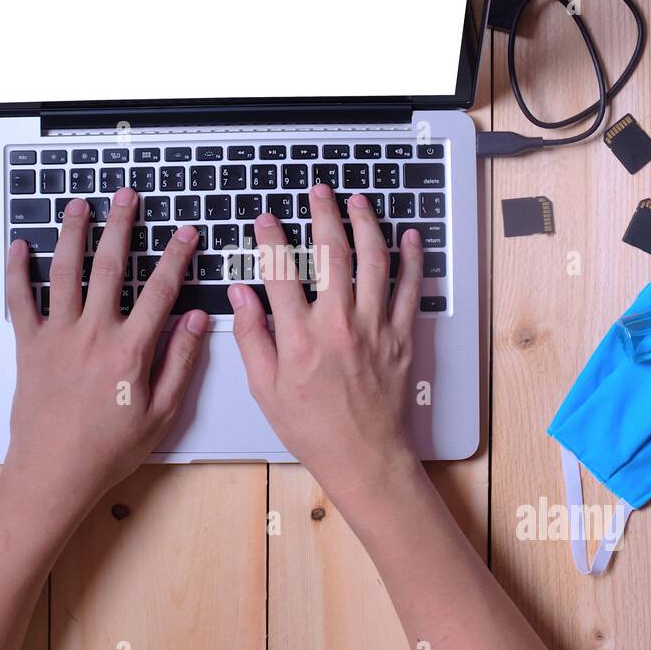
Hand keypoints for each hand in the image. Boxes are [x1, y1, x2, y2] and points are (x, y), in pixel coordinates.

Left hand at [4, 187, 207, 508]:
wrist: (53, 474)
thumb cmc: (108, 451)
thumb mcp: (161, 413)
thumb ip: (181, 362)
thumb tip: (198, 321)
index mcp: (130, 350)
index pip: (161, 291)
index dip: (177, 257)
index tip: (187, 232)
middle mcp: (93, 334)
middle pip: (110, 266)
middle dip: (122, 225)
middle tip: (128, 196)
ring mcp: (57, 337)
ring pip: (65, 272)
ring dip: (73, 233)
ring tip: (79, 204)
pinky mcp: (28, 347)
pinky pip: (20, 301)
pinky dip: (17, 272)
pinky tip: (19, 247)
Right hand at [227, 183, 424, 506]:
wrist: (363, 456)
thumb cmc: (312, 427)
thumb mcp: (265, 388)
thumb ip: (250, 336)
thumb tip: (240, 295)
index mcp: (299, 337)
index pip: (280, 272)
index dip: (270, 239)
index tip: (265, 219)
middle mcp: (339, 325)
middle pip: (332, 253)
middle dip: (323, 214)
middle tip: (317, 192)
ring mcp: (374, 327)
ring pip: (374, 260)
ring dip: (366, 224)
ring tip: (358, 201)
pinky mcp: (400, 336)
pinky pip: (409, 287)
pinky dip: (411, 258)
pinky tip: (407, 236)